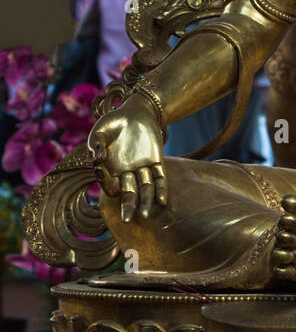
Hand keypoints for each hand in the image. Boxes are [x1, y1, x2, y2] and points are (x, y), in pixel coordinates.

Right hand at [88, 93, 166, 223]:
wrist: (135, 111)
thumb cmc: (113, 123)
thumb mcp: (100, 132)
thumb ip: (97, 145)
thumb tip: (97, 160)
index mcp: (111, 169)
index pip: (110, 186)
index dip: (107, 185)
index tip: (105, 179)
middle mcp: (127, 172)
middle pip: (128, 194)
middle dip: (127, 207)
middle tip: (126, 221)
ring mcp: (143, 167)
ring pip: (145, 189)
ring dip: (145, 202)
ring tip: (145, 215)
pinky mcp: (156, 160)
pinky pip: (160, 178)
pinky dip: (161, 189)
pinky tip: (161, 201)